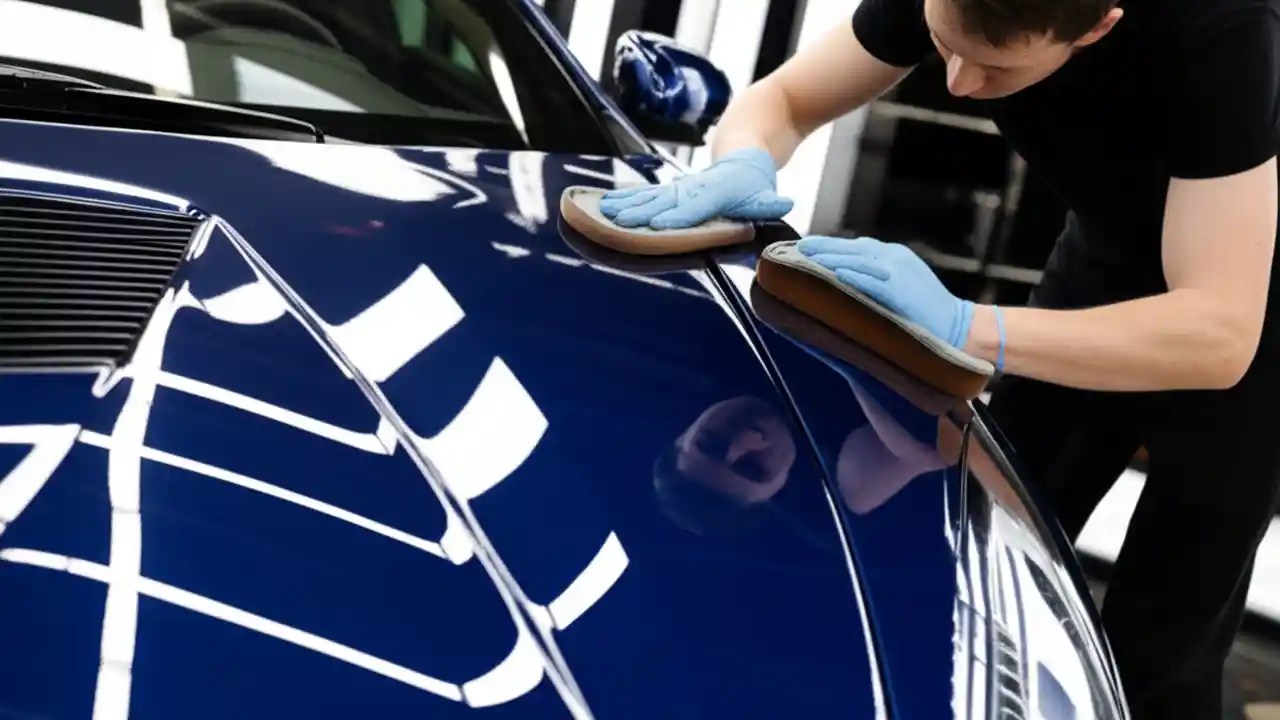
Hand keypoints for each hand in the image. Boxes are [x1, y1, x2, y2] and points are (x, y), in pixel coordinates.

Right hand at [600, 147, 793, 229]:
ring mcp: (679, 188)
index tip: (659, 224)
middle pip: (664, 202)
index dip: (678, 216)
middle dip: (641, 212)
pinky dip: (624, 199)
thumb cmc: (753, 181)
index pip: (695, 207)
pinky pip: (645, 195)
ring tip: (604, 212)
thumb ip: (769, 202)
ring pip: (649, 197)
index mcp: (716, 192)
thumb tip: (784, 202)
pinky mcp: (670, 189)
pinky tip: (603, 205)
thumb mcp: (765, 194)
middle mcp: (693, 189)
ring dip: (626, 205)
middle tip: (620, 221)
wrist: (743, 146)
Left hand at [796, 236, 974, 348]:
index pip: (854, 245)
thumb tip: (838, 275)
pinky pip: (872, 281)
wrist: (956, 328)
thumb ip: (872, 276)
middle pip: (851, 247)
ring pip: (858, 259)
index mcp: (893, 254)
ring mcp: (898, 273)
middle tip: (796, 249)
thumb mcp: (898, 284)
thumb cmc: (923, 311)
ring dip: (830, 258)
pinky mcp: (901, 292)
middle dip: (822, 247)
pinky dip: (853, 276)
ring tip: (804, 258)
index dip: (828, 245)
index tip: (803, 247)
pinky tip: (834, 274)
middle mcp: (894, 258)